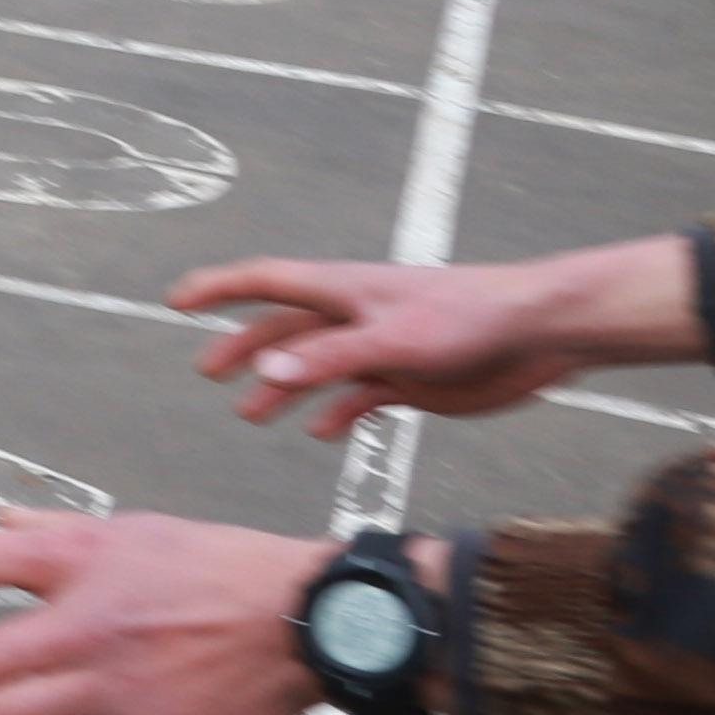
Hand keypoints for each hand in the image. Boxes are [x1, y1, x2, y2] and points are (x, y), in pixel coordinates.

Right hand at [173, 237, 702, 437]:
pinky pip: (358, 395)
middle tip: (208, 372)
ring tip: (251, 416)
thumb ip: (330, 359)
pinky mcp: (409, 377)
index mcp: (342, 291)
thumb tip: (266, 376)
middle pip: (283, 329)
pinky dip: (335, 412)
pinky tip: (321, 432)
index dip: (218, 289)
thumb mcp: (394, 341)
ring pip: (316, 367)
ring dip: (282, 389)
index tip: (176, 300)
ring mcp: (379, 347)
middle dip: (243, 348)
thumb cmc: (469, 319)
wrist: (537, 334)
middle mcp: (353, 317)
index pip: (265, 282)